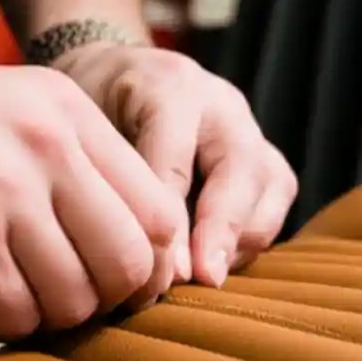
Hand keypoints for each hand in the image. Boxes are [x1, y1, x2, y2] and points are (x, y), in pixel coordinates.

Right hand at [0, 29, 182, 340]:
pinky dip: (6, 323)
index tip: (122, 281)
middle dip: (110, 299)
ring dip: (51, 315)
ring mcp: (3, 198)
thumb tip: (120, 238)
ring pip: (78, 298)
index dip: (150, 261)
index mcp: (64, 110)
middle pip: (133, 261)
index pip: (160, 207)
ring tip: (13, 294)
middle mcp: (46, 149)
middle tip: (73, 301)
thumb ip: (63, 159)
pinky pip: (20, 317)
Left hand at [55, 43, 296, 286]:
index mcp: (170, 88)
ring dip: (243, 239)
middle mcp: (220, 103)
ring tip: (206, 278)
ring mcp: (250, 127)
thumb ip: (115, 185)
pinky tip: (215, 262)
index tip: (166, 273)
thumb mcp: (85, 134)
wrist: (118, 81)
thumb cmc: (91, 111)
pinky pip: (276, 201)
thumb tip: (151, 266)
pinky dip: (251, 238)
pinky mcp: (266, 155)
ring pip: (272, 186)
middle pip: (241, 168)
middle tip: (205, 280)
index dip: (172, 222)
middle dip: (224, 230)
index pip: (175, 160)